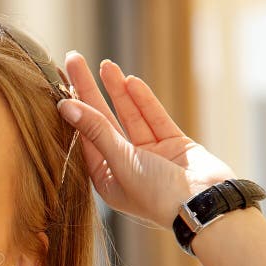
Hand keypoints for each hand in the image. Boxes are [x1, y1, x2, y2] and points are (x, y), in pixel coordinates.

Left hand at [57, 51, 237, 229]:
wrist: (206, 205)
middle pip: (102, 122)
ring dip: (117, 91)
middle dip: (89, 91)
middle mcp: (125, 165)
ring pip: (129, 116)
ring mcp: (150, 154)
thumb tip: (65, 106)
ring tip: (104, 65)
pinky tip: (129, 81)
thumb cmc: (157, 194)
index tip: (60, 85)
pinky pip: (154, 118)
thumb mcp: (120, 160)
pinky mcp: (174, 144)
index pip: (85, 137)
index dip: (73, 110)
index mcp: (106, 178)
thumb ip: (95, 131)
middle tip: (74, 60)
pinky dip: (143, 101)